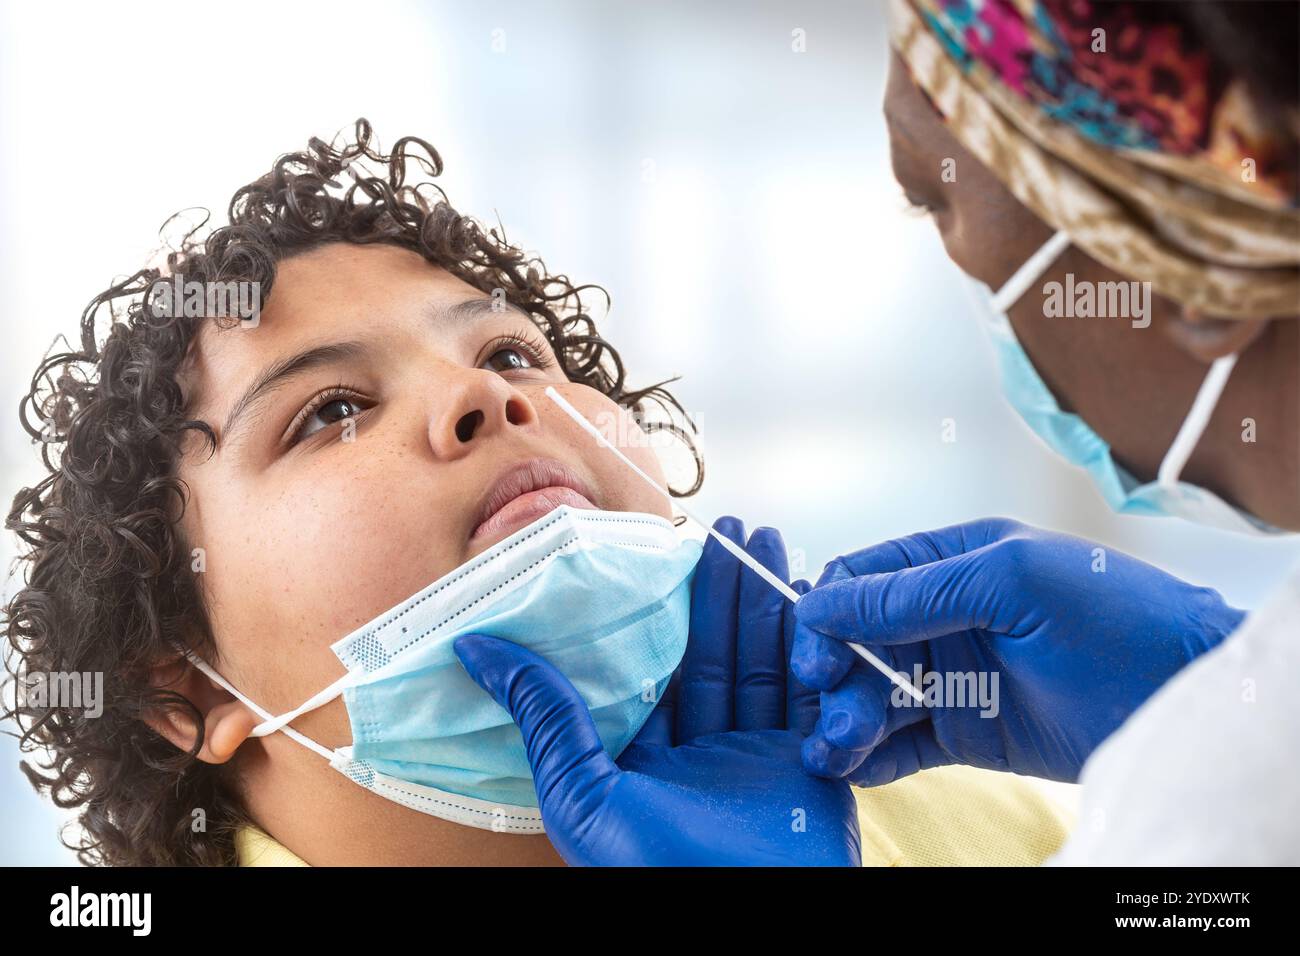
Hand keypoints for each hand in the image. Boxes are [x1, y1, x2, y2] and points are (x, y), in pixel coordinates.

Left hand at [454, 518, 859, 865]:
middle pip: (716, 656)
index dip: (667, 610)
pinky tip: (810, 601)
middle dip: (728, 592)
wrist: (753, 924)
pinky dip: (814, 650)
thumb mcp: (582, 794)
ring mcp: (760, 762)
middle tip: (735, 531)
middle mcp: (704, 759)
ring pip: (765, 666)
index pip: (656, 670)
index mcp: (646, 764)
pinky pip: (812, 696)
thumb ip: (542, 716)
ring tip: (769, 546)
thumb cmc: (659, 876)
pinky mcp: (814, 768)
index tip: (674, 552)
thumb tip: (475, 649)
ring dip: (770, 606)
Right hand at [790, 517, 1245, 783]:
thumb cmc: (1111, 614)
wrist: (1183, 693)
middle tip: (834, 716)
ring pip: (871, 696)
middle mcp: (941, 616)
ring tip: (836, 752)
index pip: (860, 580)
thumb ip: (911, 593)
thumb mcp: (1006, 581)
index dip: (826, 616)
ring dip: (845, 722)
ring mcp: (951, 676)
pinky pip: (899, 745)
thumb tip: (819, 602)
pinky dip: (870, 757)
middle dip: (835, 679)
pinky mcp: (964, 734)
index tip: (816, 658)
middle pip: (856, 644)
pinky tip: (854, 769)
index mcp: (949, 561)